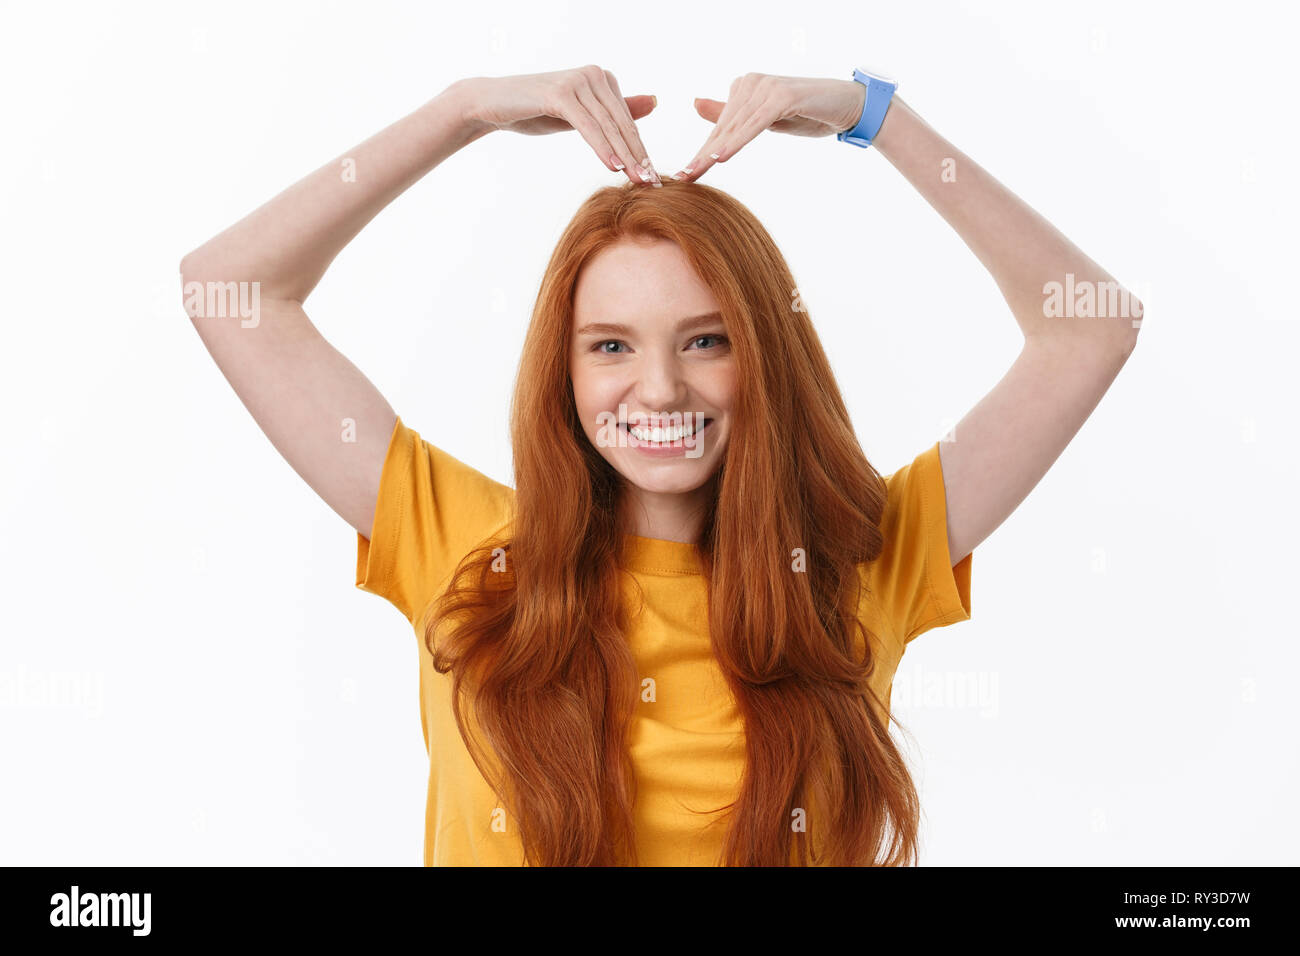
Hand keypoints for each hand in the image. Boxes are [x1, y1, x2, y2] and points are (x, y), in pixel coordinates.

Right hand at [455, 67, 661, 184]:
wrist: (493, 104)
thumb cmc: (535, 111)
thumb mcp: (580, 115)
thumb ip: (614, 111)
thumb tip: (654, 103)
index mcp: (602, 79)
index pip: (627, 121)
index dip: (641, 150)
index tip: (654, 177)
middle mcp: (594, 74)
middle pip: (621, 123)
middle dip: (638, 156)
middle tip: (652, 183)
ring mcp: (578, 81)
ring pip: (608, 126)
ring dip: (625, 155)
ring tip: (638, 180)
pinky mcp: (562, 93)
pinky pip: (588, 125)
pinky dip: (601, 147)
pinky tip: (613, 166)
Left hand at [671, 73, 865, 181]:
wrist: (846, 106)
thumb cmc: (806, 114)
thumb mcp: (764, 120)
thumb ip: (732, 115)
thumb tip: (695, 104)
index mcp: (744, 87)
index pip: (720, 127)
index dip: (701, 153)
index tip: (682, 176)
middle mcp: (751, 82)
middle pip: (723, 128)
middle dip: (703, 156)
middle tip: (682, 179)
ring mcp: (766, 87)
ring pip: (736, 127)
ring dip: (715, 151)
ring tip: (696, 171)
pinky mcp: (781, 95)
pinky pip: (755, 123)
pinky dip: (738, 141)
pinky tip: (721, 156)